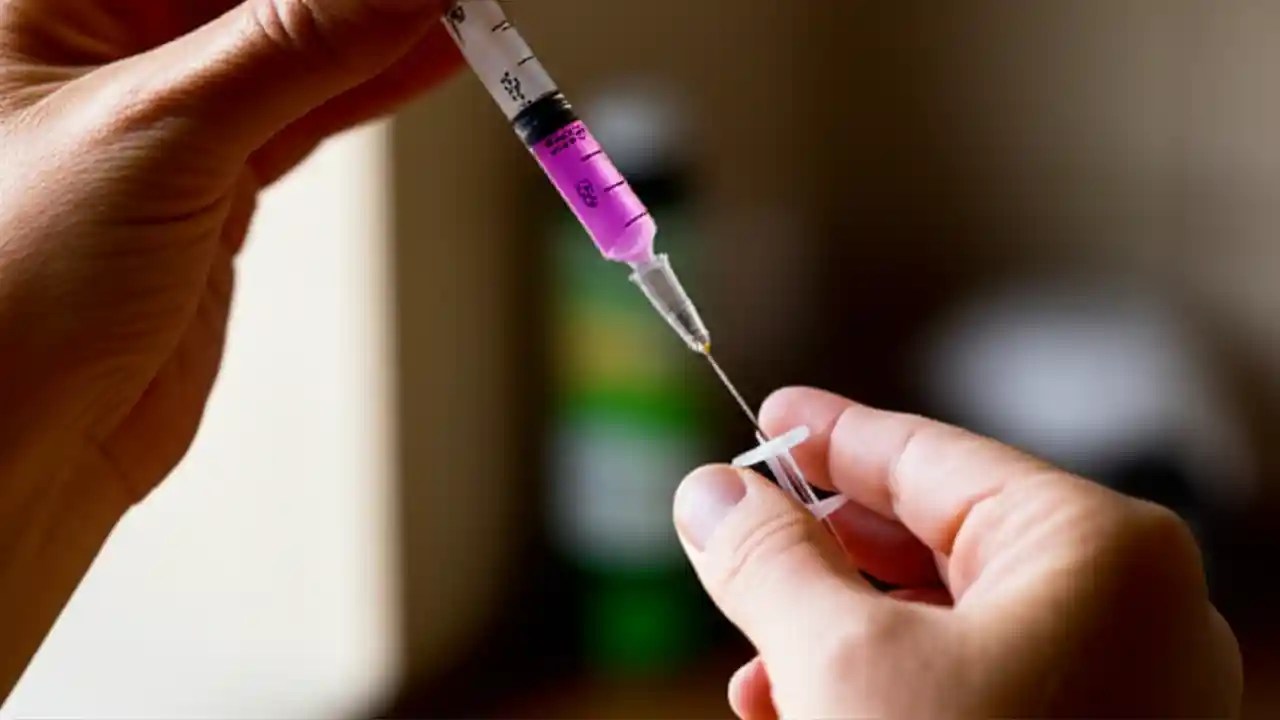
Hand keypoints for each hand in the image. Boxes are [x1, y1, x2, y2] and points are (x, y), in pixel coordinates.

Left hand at [0, 0, 458, 694]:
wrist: (16, 445)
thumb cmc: (11, 282)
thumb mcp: (165, 130)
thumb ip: (294, 43)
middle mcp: (103, 40)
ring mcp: (169, 116)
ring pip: (295, 46)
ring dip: (380, 30)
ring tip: (467, 14)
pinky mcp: (215, 184)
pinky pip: (307, 112)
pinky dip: (371, 89)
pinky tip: (432, 59)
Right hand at [675, 387, 1241, 717]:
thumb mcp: (842, 664)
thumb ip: (769, 562)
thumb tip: (707, 494)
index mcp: (1095, 549)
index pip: (930, 453)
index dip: (831, 432)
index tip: (769, 414)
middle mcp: (1128, 607)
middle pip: (935, 538)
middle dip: (821, 556)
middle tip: (737, 548)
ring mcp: (1123, 687)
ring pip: (947, 622)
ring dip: (836, 638)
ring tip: (755, 669)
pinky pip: (975, 687)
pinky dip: (884, 693)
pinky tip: (804, 715)